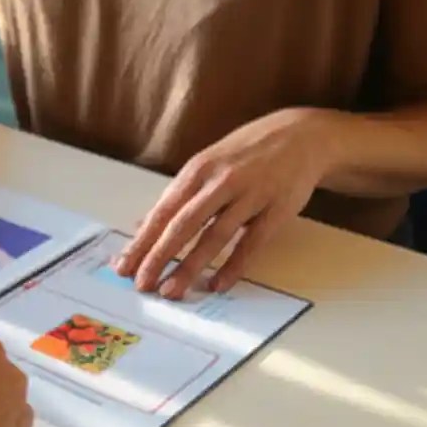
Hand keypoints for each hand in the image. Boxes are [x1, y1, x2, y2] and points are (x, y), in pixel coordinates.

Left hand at [116, 108, 331, 298]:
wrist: (303, 135)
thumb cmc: (246, 153)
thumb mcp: (207, 164)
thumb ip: (177, 197)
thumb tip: (143, 226)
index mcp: (198, 170)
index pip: (163, 211)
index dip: (143, 240)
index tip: (123, 266)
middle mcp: (221, 181)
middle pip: (184, 224)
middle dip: (159, 256)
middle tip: (142, 284)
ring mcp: (250, 195)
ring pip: (215, 236)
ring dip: (191, 266)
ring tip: (172, 291)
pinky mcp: (276, 209)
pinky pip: (251, 243)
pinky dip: (234, 266)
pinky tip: (217, 285)